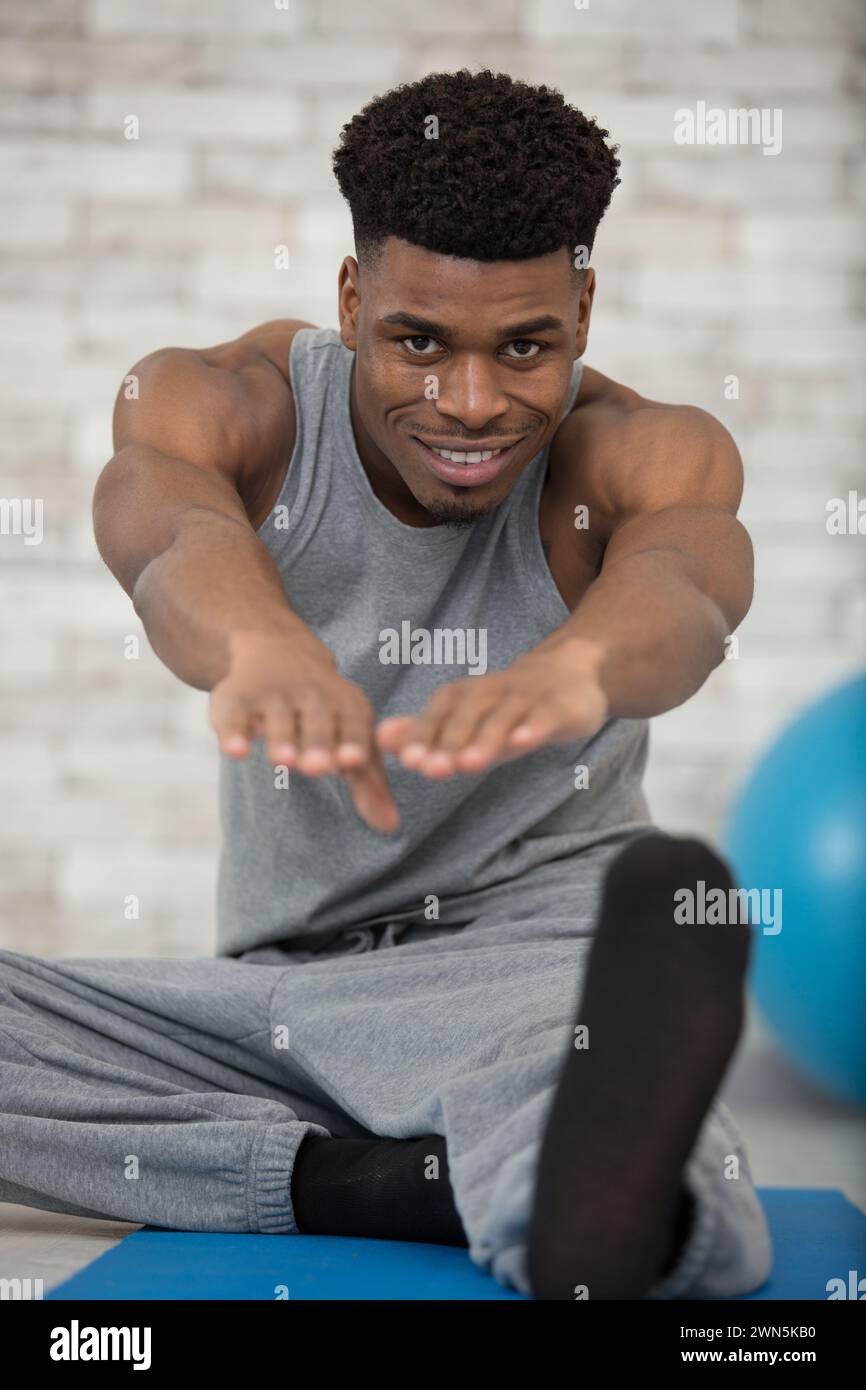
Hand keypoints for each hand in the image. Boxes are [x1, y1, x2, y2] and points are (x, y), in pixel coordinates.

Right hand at [209, 630, 399, 832]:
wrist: (278, 652)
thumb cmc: (324, 712)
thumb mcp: (350, 740)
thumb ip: (368, 784)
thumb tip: (390, 826)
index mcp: (348, 705)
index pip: (354, 724)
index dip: (353, 741)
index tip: (353, 760)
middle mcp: (313, 695)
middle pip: (318, 720)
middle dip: (318, 743)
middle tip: (317, 767)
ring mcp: (274, 695)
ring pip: (279, 717)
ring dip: (281, 738)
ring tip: (283, 761)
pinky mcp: (238, 698)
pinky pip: (235, 715)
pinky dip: (234, 731)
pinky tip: (235, 751)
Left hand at [376, 639, 608, 779]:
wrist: (566, 674)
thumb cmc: (505, 707)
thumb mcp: (465, 721)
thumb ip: (424, 732)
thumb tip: (377, 738)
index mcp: (461, 698)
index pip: (436, 717)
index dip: (423, 737)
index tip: (407, 760)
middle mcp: (489, 693)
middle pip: (466, 717)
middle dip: (448, 743)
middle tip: (432, 769)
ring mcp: (524, 699)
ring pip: (501, 719)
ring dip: (485, 739)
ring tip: (470, 764)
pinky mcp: (556, 707)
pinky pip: (542, 717)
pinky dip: (532, 728)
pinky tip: (523, 742)